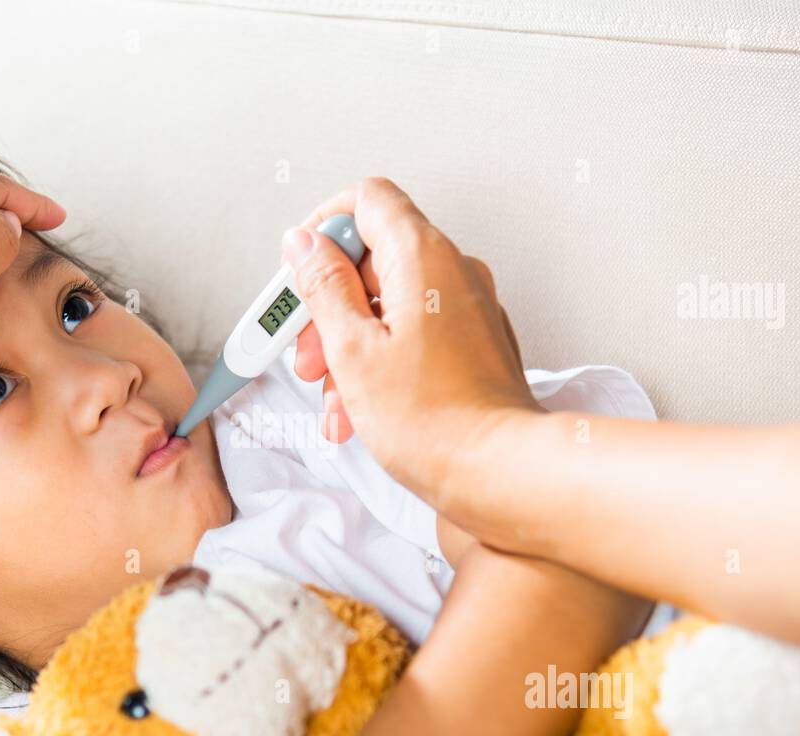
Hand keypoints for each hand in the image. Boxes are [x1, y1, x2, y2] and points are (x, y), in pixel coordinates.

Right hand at [284, 177, 540, 502]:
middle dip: (328, 306)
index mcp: (423, 256)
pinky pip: (414, 334)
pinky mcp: (474, 346)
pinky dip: (380, 363)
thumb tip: (306, 246)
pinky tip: (361, 410)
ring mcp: (468, 309)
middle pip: (372, 259)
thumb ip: (323, 287)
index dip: (323, 229)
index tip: (299, 271)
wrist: (500, 471)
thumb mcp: (352, 349)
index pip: (367, 200)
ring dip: (349, 347)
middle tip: (309, 354)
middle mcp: (454, 271)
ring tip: (334, 401)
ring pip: (388, 305)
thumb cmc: (434, 421)